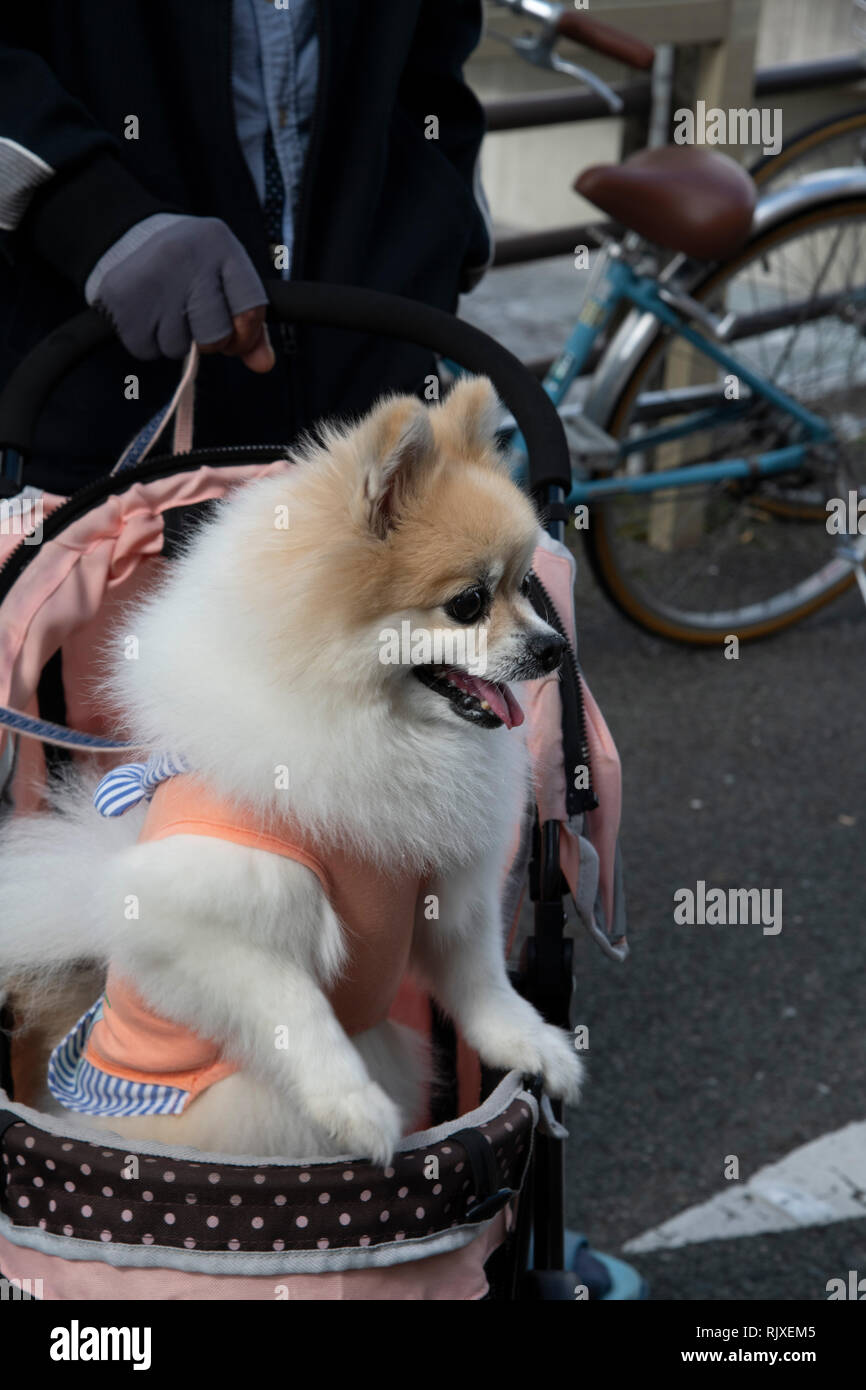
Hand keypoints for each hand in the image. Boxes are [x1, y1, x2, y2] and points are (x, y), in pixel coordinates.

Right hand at [86, 214, 274, 371]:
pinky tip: (146, 314)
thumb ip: (251, 323)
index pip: (251, 310)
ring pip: (178, 348)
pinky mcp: (122, 298)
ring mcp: (152, 277)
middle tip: (198, 324)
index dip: (247, 336)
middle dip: (210, 343)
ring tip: (167, 310)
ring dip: (175, 341)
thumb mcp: (226, 279)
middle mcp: (187, 256)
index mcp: (221, 245)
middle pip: (215, 336)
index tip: (238, 337)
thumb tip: (264, 364)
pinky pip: (147, 350)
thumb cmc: (190, 267)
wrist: (129, 237)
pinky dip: (148, 342)